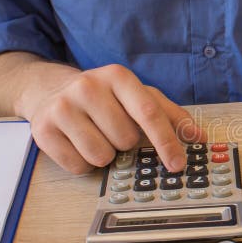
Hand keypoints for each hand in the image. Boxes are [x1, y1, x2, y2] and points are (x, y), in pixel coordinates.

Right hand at [16, 63, 204, 173]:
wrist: (51, 90)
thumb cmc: (105, 97)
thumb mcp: (139, 96)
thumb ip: (172, 115)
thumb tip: (198, 137)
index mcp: (117, 77)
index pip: (148, 113)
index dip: (166, 142)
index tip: (177, 164)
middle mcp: (88, 87)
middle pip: (125, 139)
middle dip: (125, 143)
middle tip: (114, 130)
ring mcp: (62, 107)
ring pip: (101, 155)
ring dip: (105, 155)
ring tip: (96, 136)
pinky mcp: (43, 129)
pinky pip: (78, 165)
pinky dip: (83, 163)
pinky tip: (78, 144)